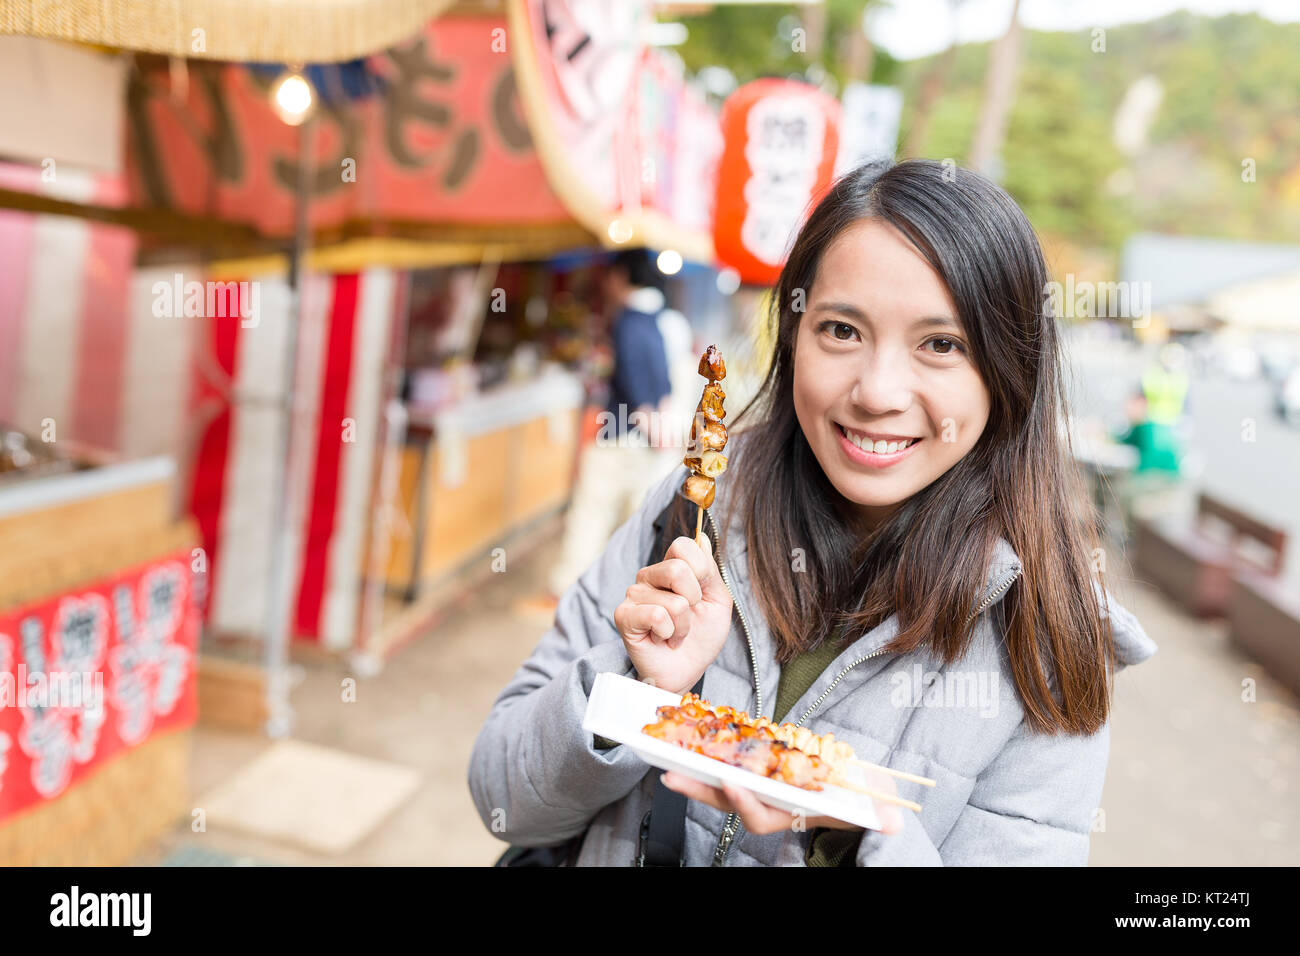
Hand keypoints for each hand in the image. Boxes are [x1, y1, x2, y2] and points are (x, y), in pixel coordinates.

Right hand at [614, 532, 732, 695]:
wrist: (687, 670)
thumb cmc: (701, 636)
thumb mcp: (718, 600)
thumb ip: (710, 569)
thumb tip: (700, 537)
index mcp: (671, 567)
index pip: (684, 545)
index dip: (702, 570)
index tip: (702, 593)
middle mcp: (649, 576)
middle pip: (678, 568)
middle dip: (694, 600)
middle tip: (688, 615)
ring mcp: (634, 594)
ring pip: (673, 601)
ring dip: (683, 625)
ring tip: (675, 632)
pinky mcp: (624, 616)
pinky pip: (657, 616)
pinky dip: (669, 633)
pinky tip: (662, 638)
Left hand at [659, 768, 904, 836]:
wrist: (857, 789)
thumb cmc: (863, 797)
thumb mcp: (877, 806)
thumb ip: (883, 817)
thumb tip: (892, 823)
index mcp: (792, 815)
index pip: (761, 817)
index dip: (745, 803)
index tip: (730, 784)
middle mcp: (769, 805)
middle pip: (728, 801)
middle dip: (699, 789)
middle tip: (670, 776)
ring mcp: (759, 787)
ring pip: (720, 782)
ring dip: (694, 770)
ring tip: (666, 756)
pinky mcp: (755, 766)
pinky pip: (726, 761)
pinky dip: (707, 751)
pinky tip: (689, 735)